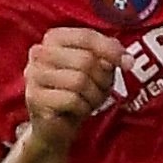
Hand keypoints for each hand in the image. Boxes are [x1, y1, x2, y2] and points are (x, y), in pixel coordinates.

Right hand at [21, 27, 128, 150]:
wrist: (55, 126)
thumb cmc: (76, 92)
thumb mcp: (97, 68)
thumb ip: (108, 55)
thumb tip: (127, 59)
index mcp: (54, 38)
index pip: (87, 37)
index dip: (110, 50)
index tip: (128, 63)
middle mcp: (39, 52)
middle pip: (85, 60)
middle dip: (101, 79)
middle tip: (102, 90)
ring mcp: (34, 75)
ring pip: (78, 81)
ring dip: (93, 96)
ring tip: (89, 101)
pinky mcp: (34, 98)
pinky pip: (70, 100)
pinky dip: (82, 108)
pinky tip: (78, 110)